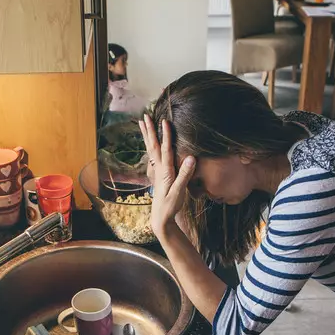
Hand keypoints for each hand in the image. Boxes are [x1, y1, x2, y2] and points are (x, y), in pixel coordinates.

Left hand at [139, 114, 195, 238]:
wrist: (161, 217)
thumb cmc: (171, 205)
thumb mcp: (179, 191)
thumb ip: (185, 174)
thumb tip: (191, 157)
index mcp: (165, 171)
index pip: (165, 149)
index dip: (165, 135)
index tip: (164, 121)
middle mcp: (159, 168)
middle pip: (152, 145)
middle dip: (149, 130)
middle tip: (145, 116)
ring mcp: (157, 171)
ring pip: (150, 149)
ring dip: (147, 135)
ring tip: (142, 123)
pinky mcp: (158, 174)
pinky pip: (152, 155)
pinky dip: (150, 145)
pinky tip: (148, 141)